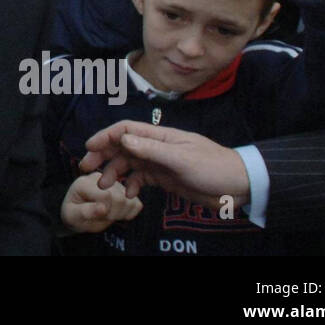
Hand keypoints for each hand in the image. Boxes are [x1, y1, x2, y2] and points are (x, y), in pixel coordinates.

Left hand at [60, 172, 142, 232]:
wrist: (78, 215)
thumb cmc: (74, 215)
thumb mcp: (72, 216)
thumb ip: (85, 212)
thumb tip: (103, 208)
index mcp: (85, 182)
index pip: (106, 196)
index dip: (105, 211)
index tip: (97, 215)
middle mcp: (101, 177)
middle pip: (121, 199)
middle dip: (113, 214)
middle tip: (102, 216)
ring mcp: (114, 182)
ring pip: (130, 201)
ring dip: (121, 214)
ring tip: (108, 214)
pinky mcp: (124, 190)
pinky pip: (137, 204)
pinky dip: (130, 213)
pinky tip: (117, 213)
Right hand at [81, 121, 249, 209]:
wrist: (238, 185)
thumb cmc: (212, 167)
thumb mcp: (181, 158)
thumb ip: (151, 148)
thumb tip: (123, 138)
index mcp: (160, 136)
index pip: (126, 130)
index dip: (106, 136)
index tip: (89, 147)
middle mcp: (157, 147)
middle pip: (123, 146)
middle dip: (103, 155)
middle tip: (86, 168)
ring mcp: (161, 163)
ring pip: (130, 164)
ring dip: (115, 172)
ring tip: (104, 186)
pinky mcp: (166, 178)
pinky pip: (142, 179)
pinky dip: (132, 185)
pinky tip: (129, 194)